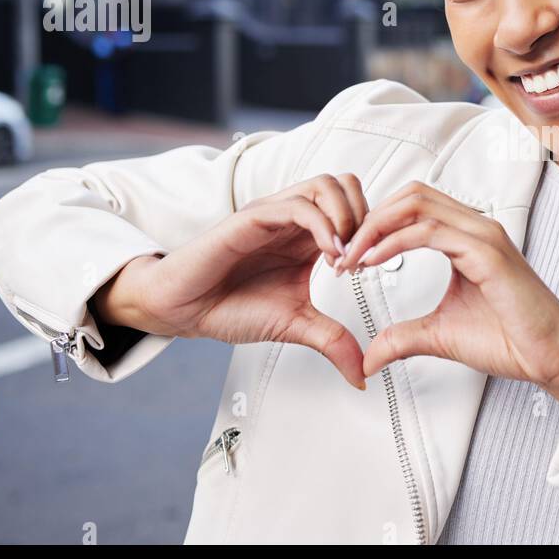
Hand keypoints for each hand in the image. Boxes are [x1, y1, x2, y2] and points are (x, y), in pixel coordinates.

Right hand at [94, 173, 371, 389]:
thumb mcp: (297, 326)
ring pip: (327, 186)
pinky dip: (324, 227)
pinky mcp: (252, 218)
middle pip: (347, 184)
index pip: (357, 207)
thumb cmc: (232, 306)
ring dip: (349, 218)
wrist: (185, 310)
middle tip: (362, 258)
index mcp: (309, 236)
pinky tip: (329, 257)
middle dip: (367, 217)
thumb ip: (334, 342)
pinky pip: (297, 206)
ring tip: (346, 259)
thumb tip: (363, 374)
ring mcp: (274, 214)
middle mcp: (295, 218)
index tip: (372, 269)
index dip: (374, 232)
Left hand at [332, 181, 558, 392]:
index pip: (413, 208)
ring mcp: (484, 235)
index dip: (376, 226)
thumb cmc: (511, 340)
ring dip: (375, 227)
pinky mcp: (487, 253)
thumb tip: (369, 357)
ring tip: (352, 256)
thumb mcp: (439, 335)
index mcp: (468, 238)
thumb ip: (403, 337)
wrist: (550, 357)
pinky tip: (373, 261)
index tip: (350, 257)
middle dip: (370, 219)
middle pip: (411, 195)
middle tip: (343, 252)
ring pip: (416, 203)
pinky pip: (429, 231)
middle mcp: (477, 227)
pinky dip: (394, 241)